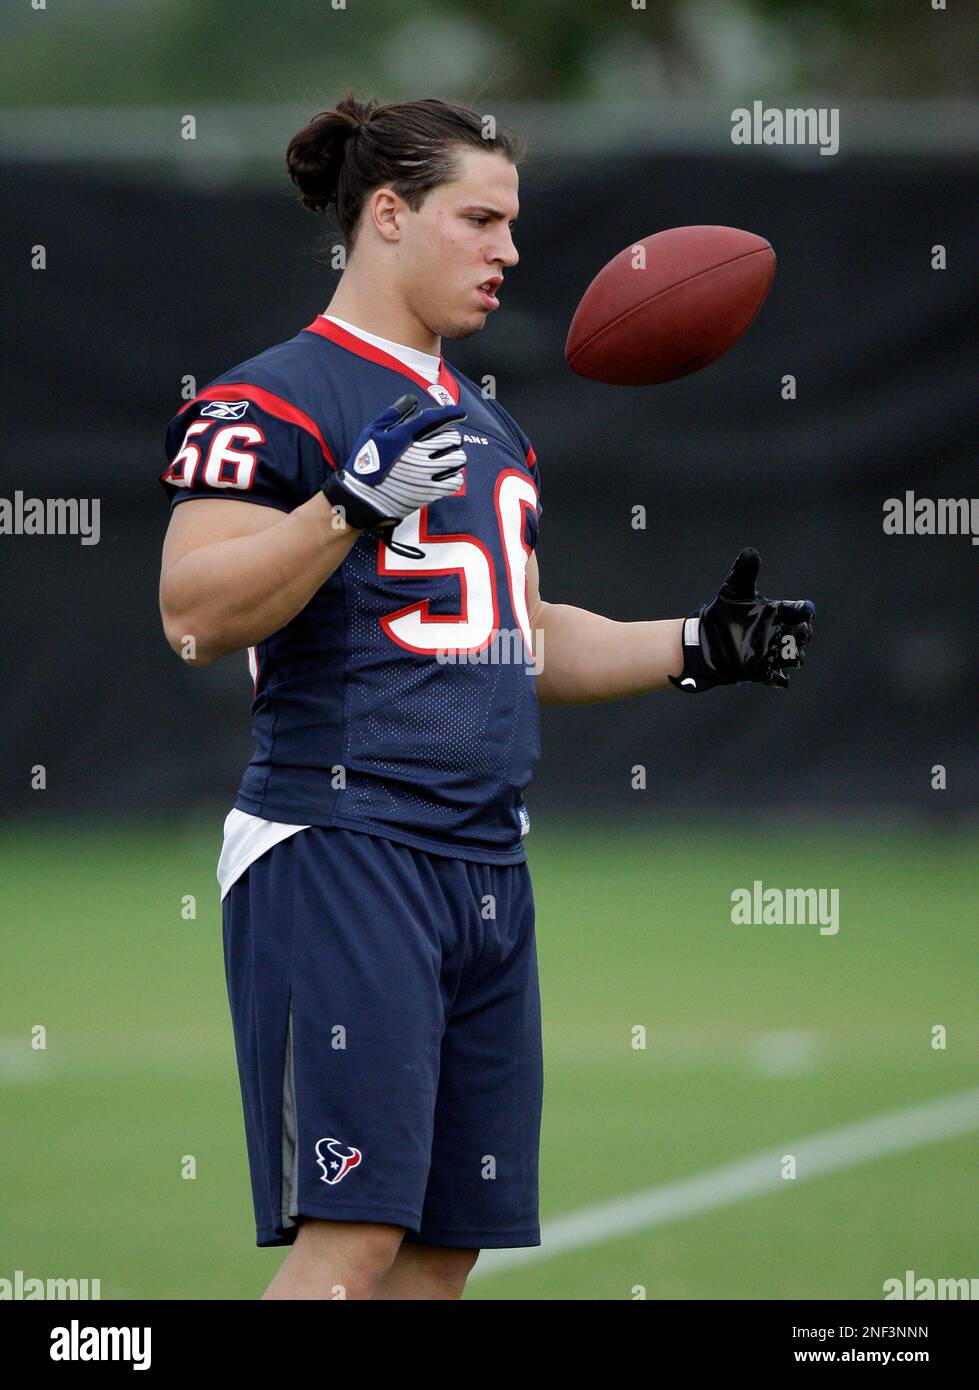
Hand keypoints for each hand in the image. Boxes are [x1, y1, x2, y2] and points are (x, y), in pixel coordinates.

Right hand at [322, 394, 466, 530]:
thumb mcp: (372, 432)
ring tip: (449, 458)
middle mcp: (418, 453)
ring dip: (456, 456)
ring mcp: (426, 474)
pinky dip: (455, 477)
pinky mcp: (429, 492)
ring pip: (458, 459)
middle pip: (452, 438)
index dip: (451, 413)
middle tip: (448, 441)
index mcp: (405, 437)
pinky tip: (448, 475)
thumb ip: (393, 414)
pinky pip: (455, 481)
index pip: (435, 419)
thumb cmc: (366, 463)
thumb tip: (412, 400)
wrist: (363, 498)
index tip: (460, 412)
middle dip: (452, 437)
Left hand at [669, 547, 814, 691]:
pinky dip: (779, 678)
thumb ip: (744, 572)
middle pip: (802, 633)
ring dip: (796, 656)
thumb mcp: (733, 590)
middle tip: (797, 631)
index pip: (799, 610)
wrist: (703, 638)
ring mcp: (771, 652)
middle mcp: (778, 632)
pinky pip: (776, 676)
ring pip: (794, 656)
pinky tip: (780, 679)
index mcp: (777, 612)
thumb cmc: (722, 612)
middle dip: (803, 633)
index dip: (805, 611)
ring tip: (792, 655)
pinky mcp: (760, 669)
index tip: (805, 610)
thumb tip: (750, 552)